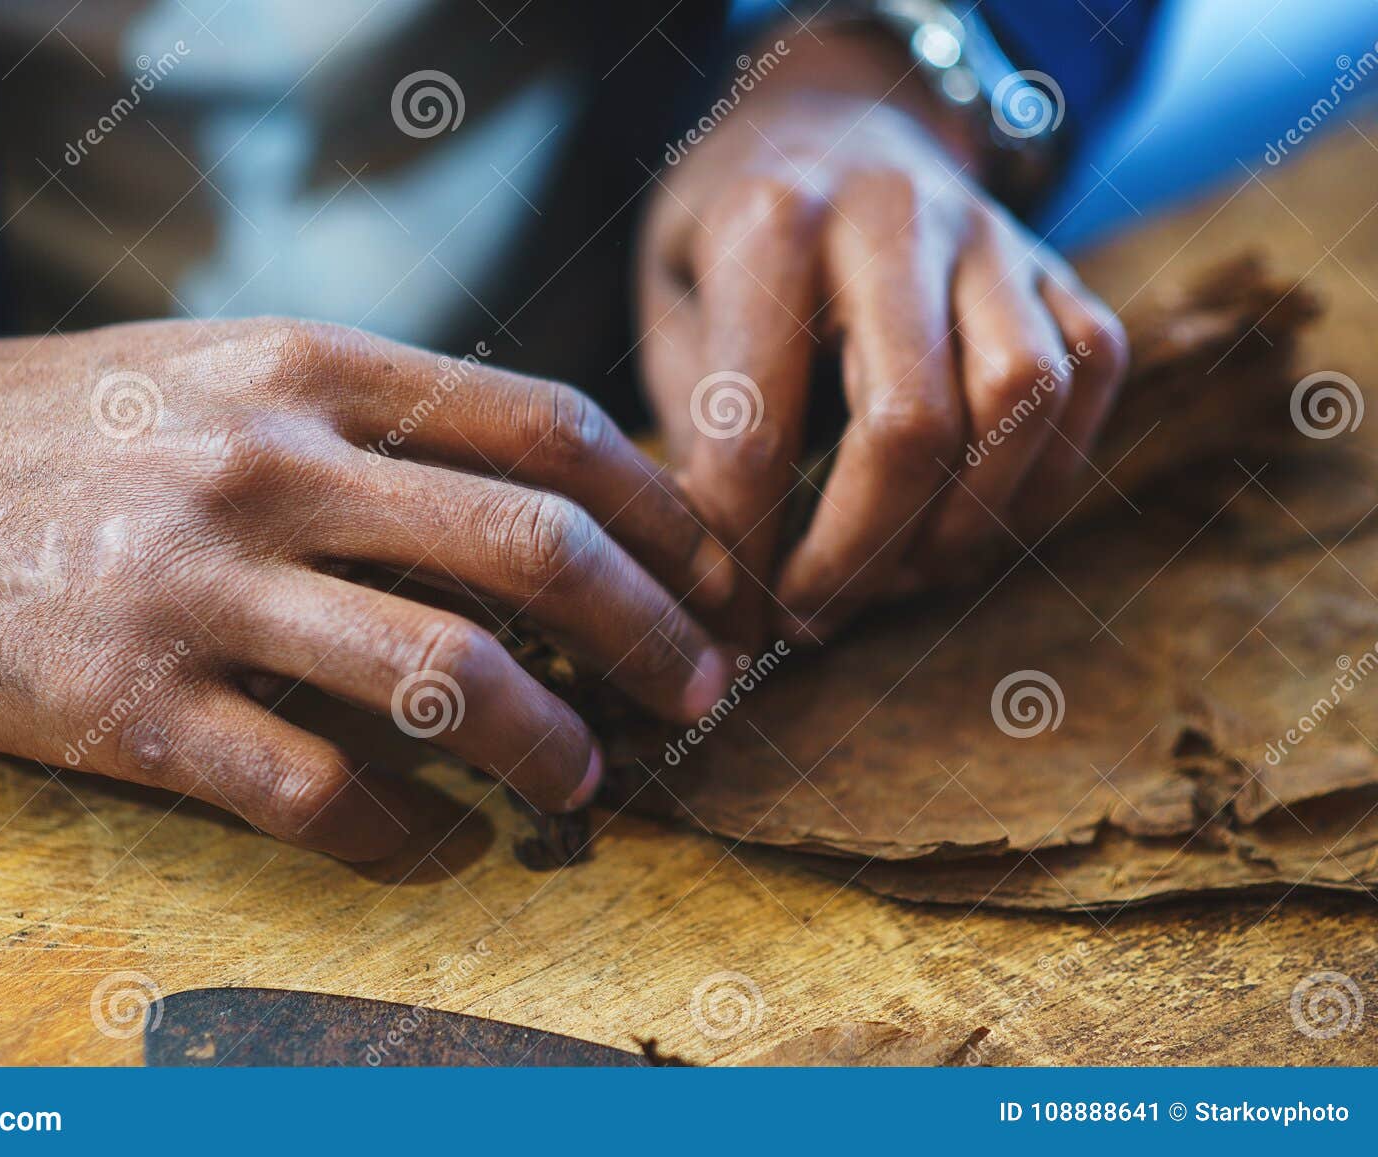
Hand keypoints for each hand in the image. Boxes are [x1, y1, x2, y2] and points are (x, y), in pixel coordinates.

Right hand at [0, 318, 734, 859]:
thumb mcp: (236, 370)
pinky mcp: (129, 707)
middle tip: (697, 693)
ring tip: (586, 780)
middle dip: (649, 632)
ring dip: (548, 743)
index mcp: (313, 370)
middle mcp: (270, 465)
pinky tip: (433, 842)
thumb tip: (547, 508)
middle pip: (531, 548)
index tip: (719, 579)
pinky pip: (312, 789)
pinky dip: (401, 833)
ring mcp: (199, 587)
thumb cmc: (80, 425)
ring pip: (441, 678)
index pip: (546, 429)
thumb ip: (382, 425)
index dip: (665, 513)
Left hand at [638, 32, 1127, 644]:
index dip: (738, 546)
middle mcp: (897, 217)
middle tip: (806, 619)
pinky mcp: (1059, 267)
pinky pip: (1089, 380)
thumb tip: (727, 571)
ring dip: (962, 526)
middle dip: (856, 558)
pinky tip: (968, 525)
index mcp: (774, 223)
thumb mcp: (674, 299)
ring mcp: (993, 237)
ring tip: (895, 581)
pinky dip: (1040, 480)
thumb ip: (699, 418)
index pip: (756, 425)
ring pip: (1025, 400)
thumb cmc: (736, 231)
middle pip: (910, 424)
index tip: (723, 610)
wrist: (838, 115)